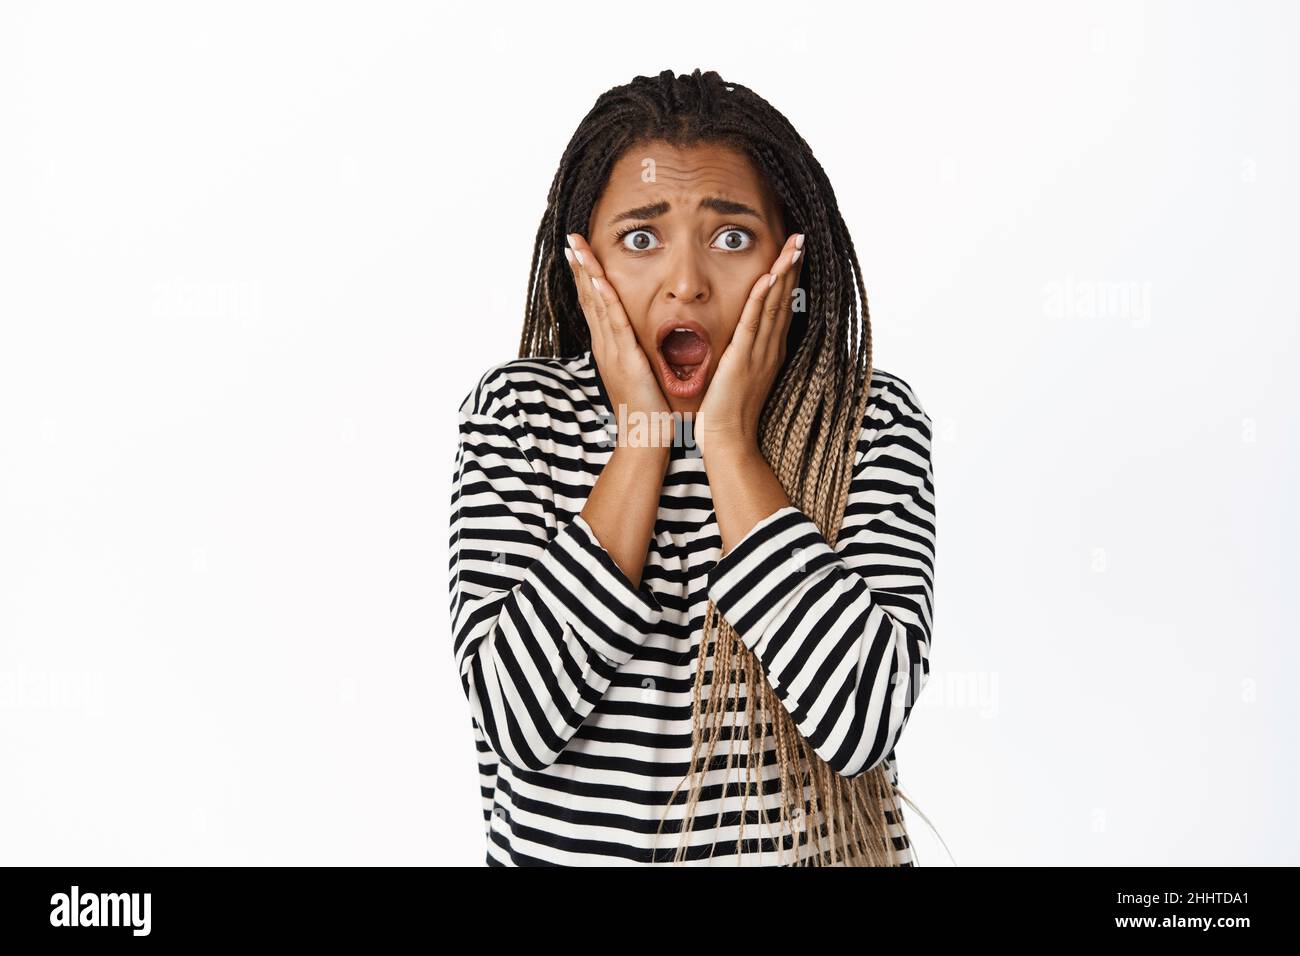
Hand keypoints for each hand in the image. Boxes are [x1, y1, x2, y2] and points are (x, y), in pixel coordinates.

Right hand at [564, 233, 673, 447]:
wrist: (645, 436)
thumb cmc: (647, 407)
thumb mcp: (639, 370)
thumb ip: (636, 351)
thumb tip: (638, 337)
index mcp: (609, 346)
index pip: (595, 303)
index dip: (587, 276)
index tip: (579, 252)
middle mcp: (605, 345)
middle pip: (589, 297)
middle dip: (581, 266)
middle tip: (571, 239)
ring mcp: (612, 351)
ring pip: (597, 304)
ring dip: (587, 274)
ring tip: (577, 249)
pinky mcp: (626, 358)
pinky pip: (615, 324)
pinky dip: (606, 301)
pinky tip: (599, 281)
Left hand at [695, 232, 803, 456]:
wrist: (727, 440)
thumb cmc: (727, 414)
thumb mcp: (740, 377)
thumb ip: (742, 355)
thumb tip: (740, 341)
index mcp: (769, 352)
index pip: (782, 307)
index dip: (789, 278)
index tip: (794, 253)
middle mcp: (770, 348)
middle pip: (785, 299)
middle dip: (793, 266)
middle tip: (801, 236)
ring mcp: (759, 352)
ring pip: (775, 304)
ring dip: (784, 271)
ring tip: (794, 244)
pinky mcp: (743, 357)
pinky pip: (754, 321)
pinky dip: (762, 296)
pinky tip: (770, 275)